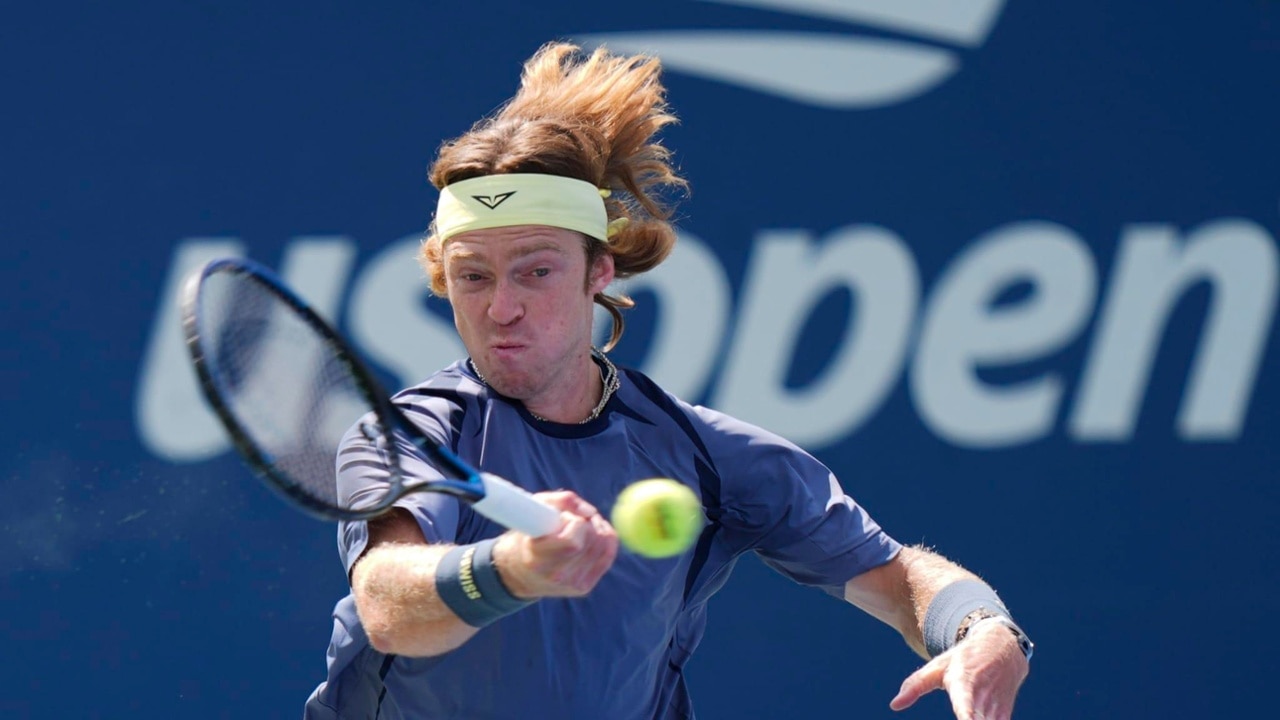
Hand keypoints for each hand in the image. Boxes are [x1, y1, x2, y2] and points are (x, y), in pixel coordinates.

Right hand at [491, 490, 618, 598]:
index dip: (575, 523)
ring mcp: (571, 584)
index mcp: (537, 559)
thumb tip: (590, 512)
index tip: (564, 517)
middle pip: (592, 541)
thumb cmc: (531, 532)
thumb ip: (563, 501)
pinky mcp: (583, 587)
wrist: (521, 571)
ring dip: (597, 529)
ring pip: (603, 547)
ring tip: (580, 527)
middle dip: (588, 522)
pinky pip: (607, 556)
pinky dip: (606, 540)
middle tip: (574, 519)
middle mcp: (555, 576)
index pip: (573, 543)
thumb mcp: (537, 508)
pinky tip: (594, 534)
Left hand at [890, 620, 1029, 719]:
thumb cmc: (963, 659)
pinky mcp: (1006, 715)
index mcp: (963, 682)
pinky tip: (976, 718)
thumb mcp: (938, 666)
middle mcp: (982, 696)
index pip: (964, 703)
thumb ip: (915, 686)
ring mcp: (997, 707)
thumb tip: (894, 705)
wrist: (1003, 648)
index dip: (966, 715)